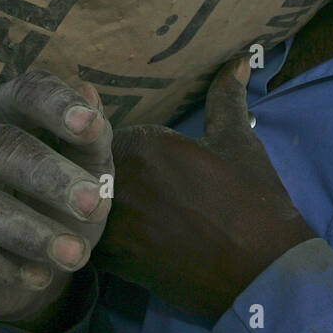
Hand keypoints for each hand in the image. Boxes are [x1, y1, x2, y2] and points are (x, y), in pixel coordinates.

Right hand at [0, 71, 113, 325]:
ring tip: (74, 254)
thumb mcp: (83, 175)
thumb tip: (91, 96)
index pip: (25, 93)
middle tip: (91, 205)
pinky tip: (37, 277)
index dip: (57, 107)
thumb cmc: (50, 205)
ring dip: (28, 231)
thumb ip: (91, 142)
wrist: (14, 272)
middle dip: (48, 176)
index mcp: (0, 108)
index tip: (92, 128)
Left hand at [95, 57, 314, 320]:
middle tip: (93, 170)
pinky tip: (89, 228)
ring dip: (74, 197)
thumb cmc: (252, 201)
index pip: (96, 127)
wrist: (261, 273)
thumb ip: (225, 96)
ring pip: (72, 199)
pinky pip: (78, 235)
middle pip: (77, 161)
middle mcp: (115, 179)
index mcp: (141, 142)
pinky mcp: (109, 260)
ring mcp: (109, 222)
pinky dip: (80, 230)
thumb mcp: (238, 141)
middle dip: (80, 164)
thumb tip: (237, 58)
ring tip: (94, 200)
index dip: (96, 133)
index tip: (97, 133)